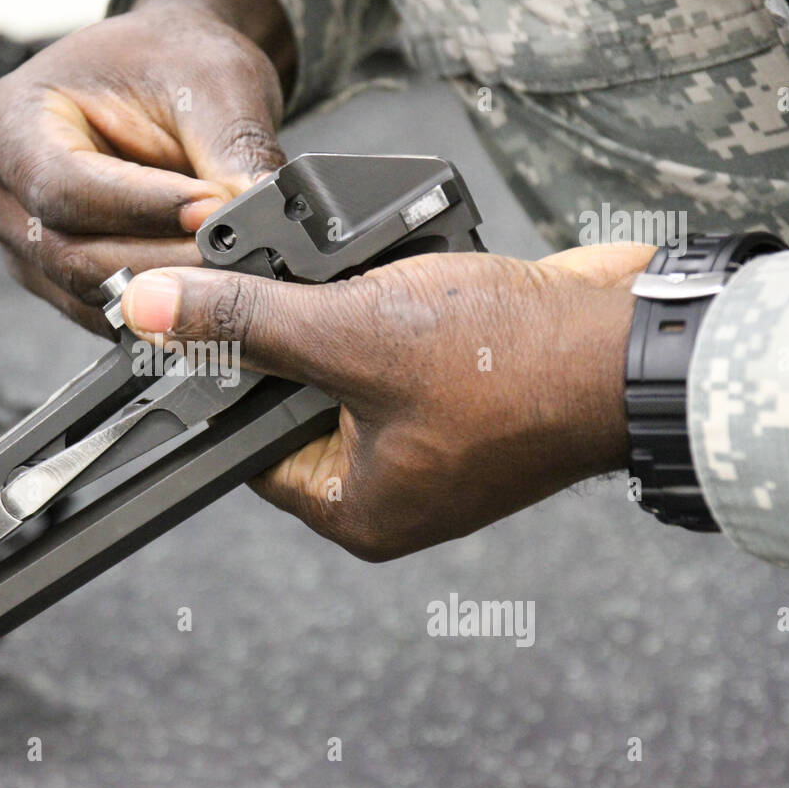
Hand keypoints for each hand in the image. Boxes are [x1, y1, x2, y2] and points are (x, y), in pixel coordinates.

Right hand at [0, 0, 293, 333]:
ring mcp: (22, 245)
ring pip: (90, 294)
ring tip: (233, 266)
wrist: (169, 80)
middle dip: (161, 259)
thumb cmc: (172, 63)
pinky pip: (107, 311)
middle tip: (236, 250)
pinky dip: (163, 306)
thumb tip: (262, 210)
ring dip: (168, 289)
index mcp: (7, 121)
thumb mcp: (214, 83)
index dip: (141, 209)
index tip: (211, 210)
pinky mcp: (57, 280)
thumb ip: (234, 148)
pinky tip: (212, 285)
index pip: (64, 188)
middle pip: (70, 255)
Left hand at [119, 242, 656, 560]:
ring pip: (346, 365)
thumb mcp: (354, 335)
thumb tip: (156, 311)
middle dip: (291, 335)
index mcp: (356, 509)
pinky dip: (392, 308)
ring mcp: (429, 442)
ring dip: (342, 313)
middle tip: (293, 286)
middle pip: (295, 401)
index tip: (203, 320)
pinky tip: (405, 278)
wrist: (632, 341)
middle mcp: (391, 487)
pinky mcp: (459, 393)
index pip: (245, 447)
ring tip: (367, 283)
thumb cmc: (510, 366)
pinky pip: (397, 348)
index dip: (222, 380)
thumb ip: (249, 324)